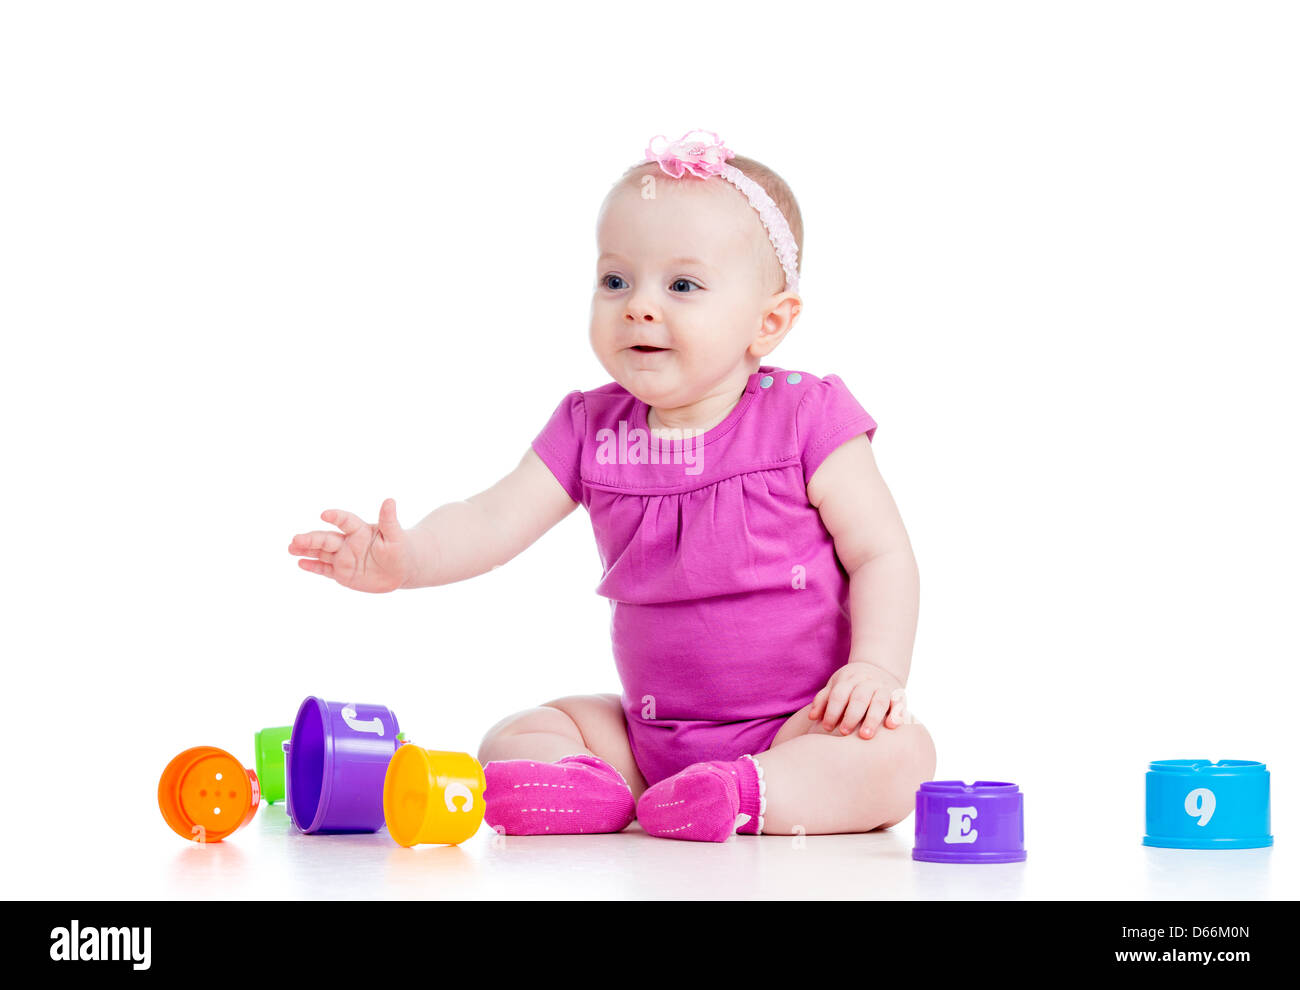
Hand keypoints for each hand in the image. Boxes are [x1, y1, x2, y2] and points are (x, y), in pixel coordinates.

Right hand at [288, 498, 412, 592]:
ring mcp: (343, 557)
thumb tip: (390, 500)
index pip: (345, 521)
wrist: (401, 569)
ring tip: (291, 548)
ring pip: (321, 553)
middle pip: (326, 538)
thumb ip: (389, 519)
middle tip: (296, 539)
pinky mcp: (342, 573)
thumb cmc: (399, 548)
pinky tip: (300, 563)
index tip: (325, 514)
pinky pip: (325, 569)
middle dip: (311, 539)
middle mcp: (348, 542)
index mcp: (360, 530)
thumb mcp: (396, 535)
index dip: (336, 517)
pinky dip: (313, 566)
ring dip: (306, 550)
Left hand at [808, 661, 909, 738]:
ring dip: (872, 718)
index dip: (832, 710)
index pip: (839, 694)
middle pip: (859, 697)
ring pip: (879, 701)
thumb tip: (812, 717)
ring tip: (865, 736)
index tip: (826, 727)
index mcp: (849, 679)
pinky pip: (900, 704)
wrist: (878, 670)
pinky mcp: (899, 696)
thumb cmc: (850, 686)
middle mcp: (867, 682)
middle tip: (843, 732)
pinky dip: (897, 714)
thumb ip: (824, 700)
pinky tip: (891, 726)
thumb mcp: (835, 687)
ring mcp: (884, 688)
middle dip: (851, 715)